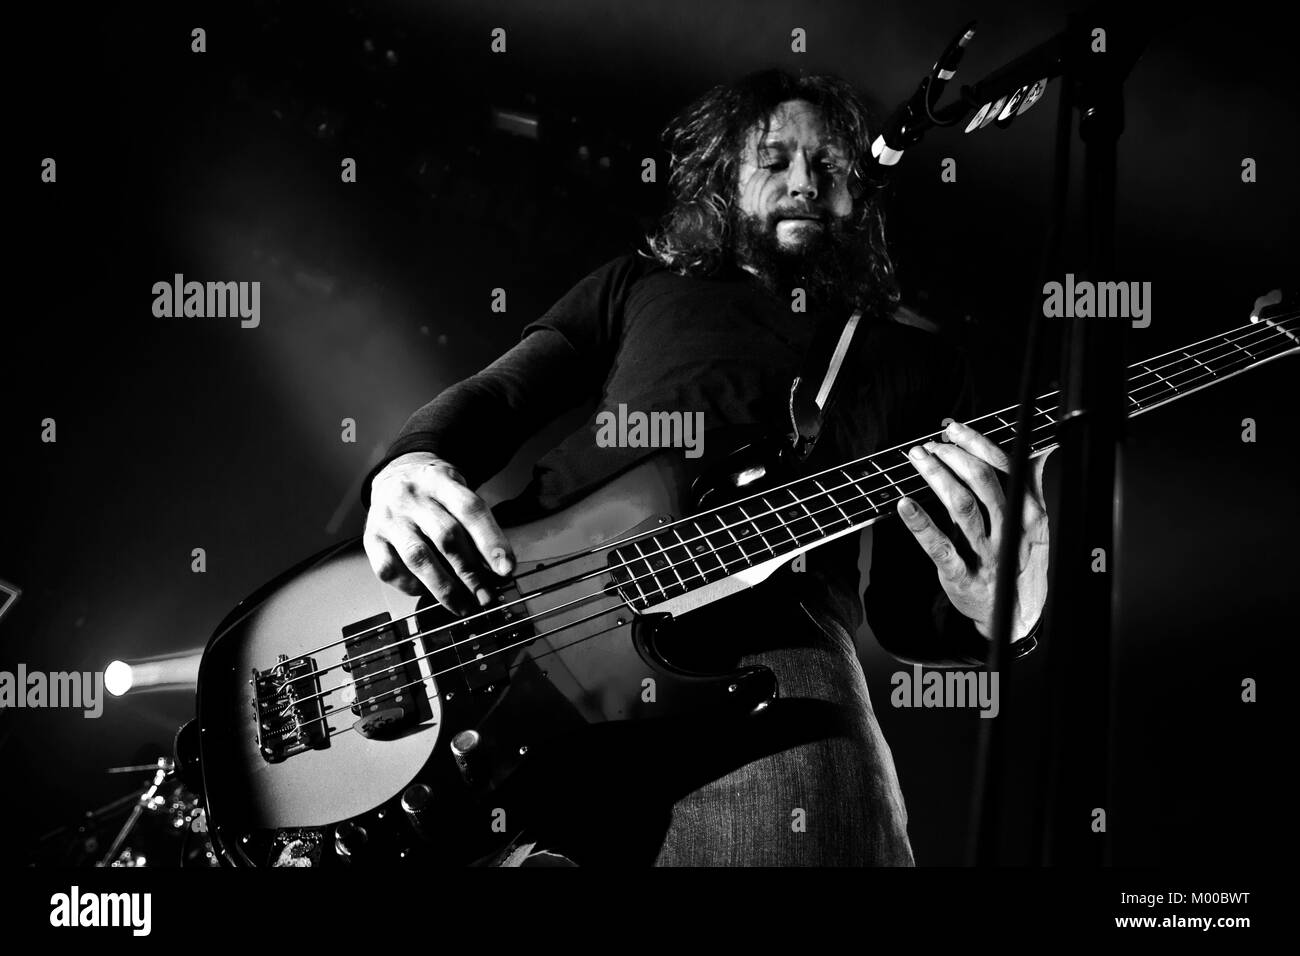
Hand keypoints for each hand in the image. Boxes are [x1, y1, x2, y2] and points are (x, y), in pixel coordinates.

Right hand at [364, 452, 514, 613]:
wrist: (395, 473)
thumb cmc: (435, 491)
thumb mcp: (458, 491)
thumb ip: (475, 525)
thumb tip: (495, 570)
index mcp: (441, 481)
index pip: (471, 510)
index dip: (491, 542)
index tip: (506, 569)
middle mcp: (412, 497)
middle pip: (446, 537)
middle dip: (470, 573)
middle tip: (486, 596)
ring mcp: (388, 518)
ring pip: (418, 557)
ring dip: (444, 587)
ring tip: (463, 605)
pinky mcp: (371, 538)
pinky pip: (390, 570)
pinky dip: (411, 586)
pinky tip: (426, 591)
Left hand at [896, 419, 1049, 642]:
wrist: (1015, 614)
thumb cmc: (1021, 560)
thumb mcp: (1035, 524)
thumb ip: (1032, 485)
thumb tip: (1039, 449)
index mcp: (1030, 512)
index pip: (1004, 466)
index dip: (975, 442)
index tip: (952, 429)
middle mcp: (1010, 530)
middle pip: (981, 481)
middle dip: (953, 455)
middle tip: (930, 445)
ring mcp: (986, 554)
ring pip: (960, 505)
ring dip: (936, 476)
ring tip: (918, 458)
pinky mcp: (962, 575)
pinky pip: (939, 546)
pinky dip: (919, 524)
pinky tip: (904, 505)